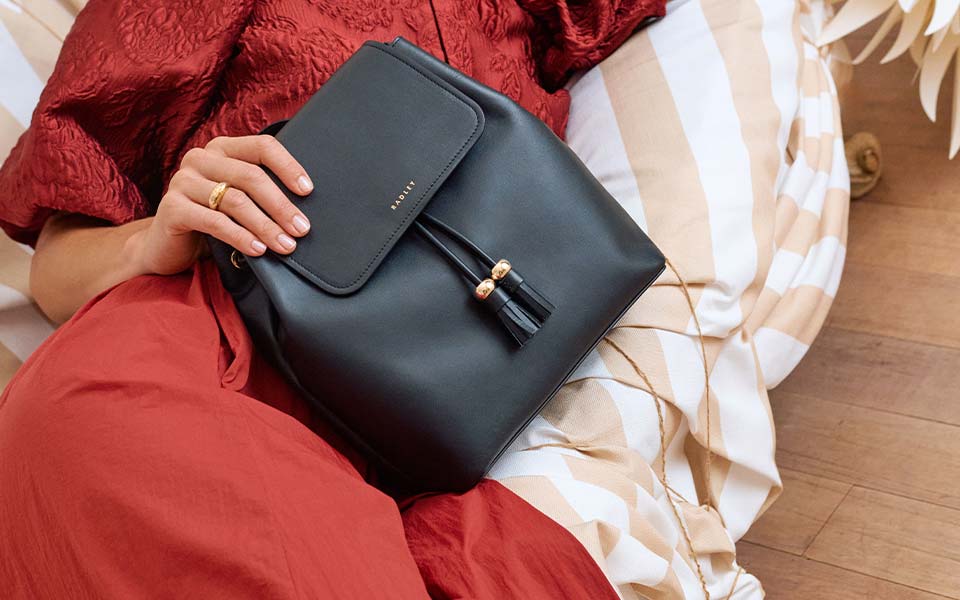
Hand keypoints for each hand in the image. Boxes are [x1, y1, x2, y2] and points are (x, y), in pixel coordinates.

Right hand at [137, 135, 312, 274]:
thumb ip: (261, 192)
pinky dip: (240, 237)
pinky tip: (258, 250)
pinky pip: (214, 221)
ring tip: (286, 245)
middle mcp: (200, 159)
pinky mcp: (172, 207)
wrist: (167, 245)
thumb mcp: (238, 200)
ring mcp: (183, 181)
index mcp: (222, 149)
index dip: (288, 167)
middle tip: (301, 229)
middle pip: (251, 176)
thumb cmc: (212, 220)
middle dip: (281, 206)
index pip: (262, 147)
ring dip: (265, 226)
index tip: (308, 191)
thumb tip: (304, 208)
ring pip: (235, 200)